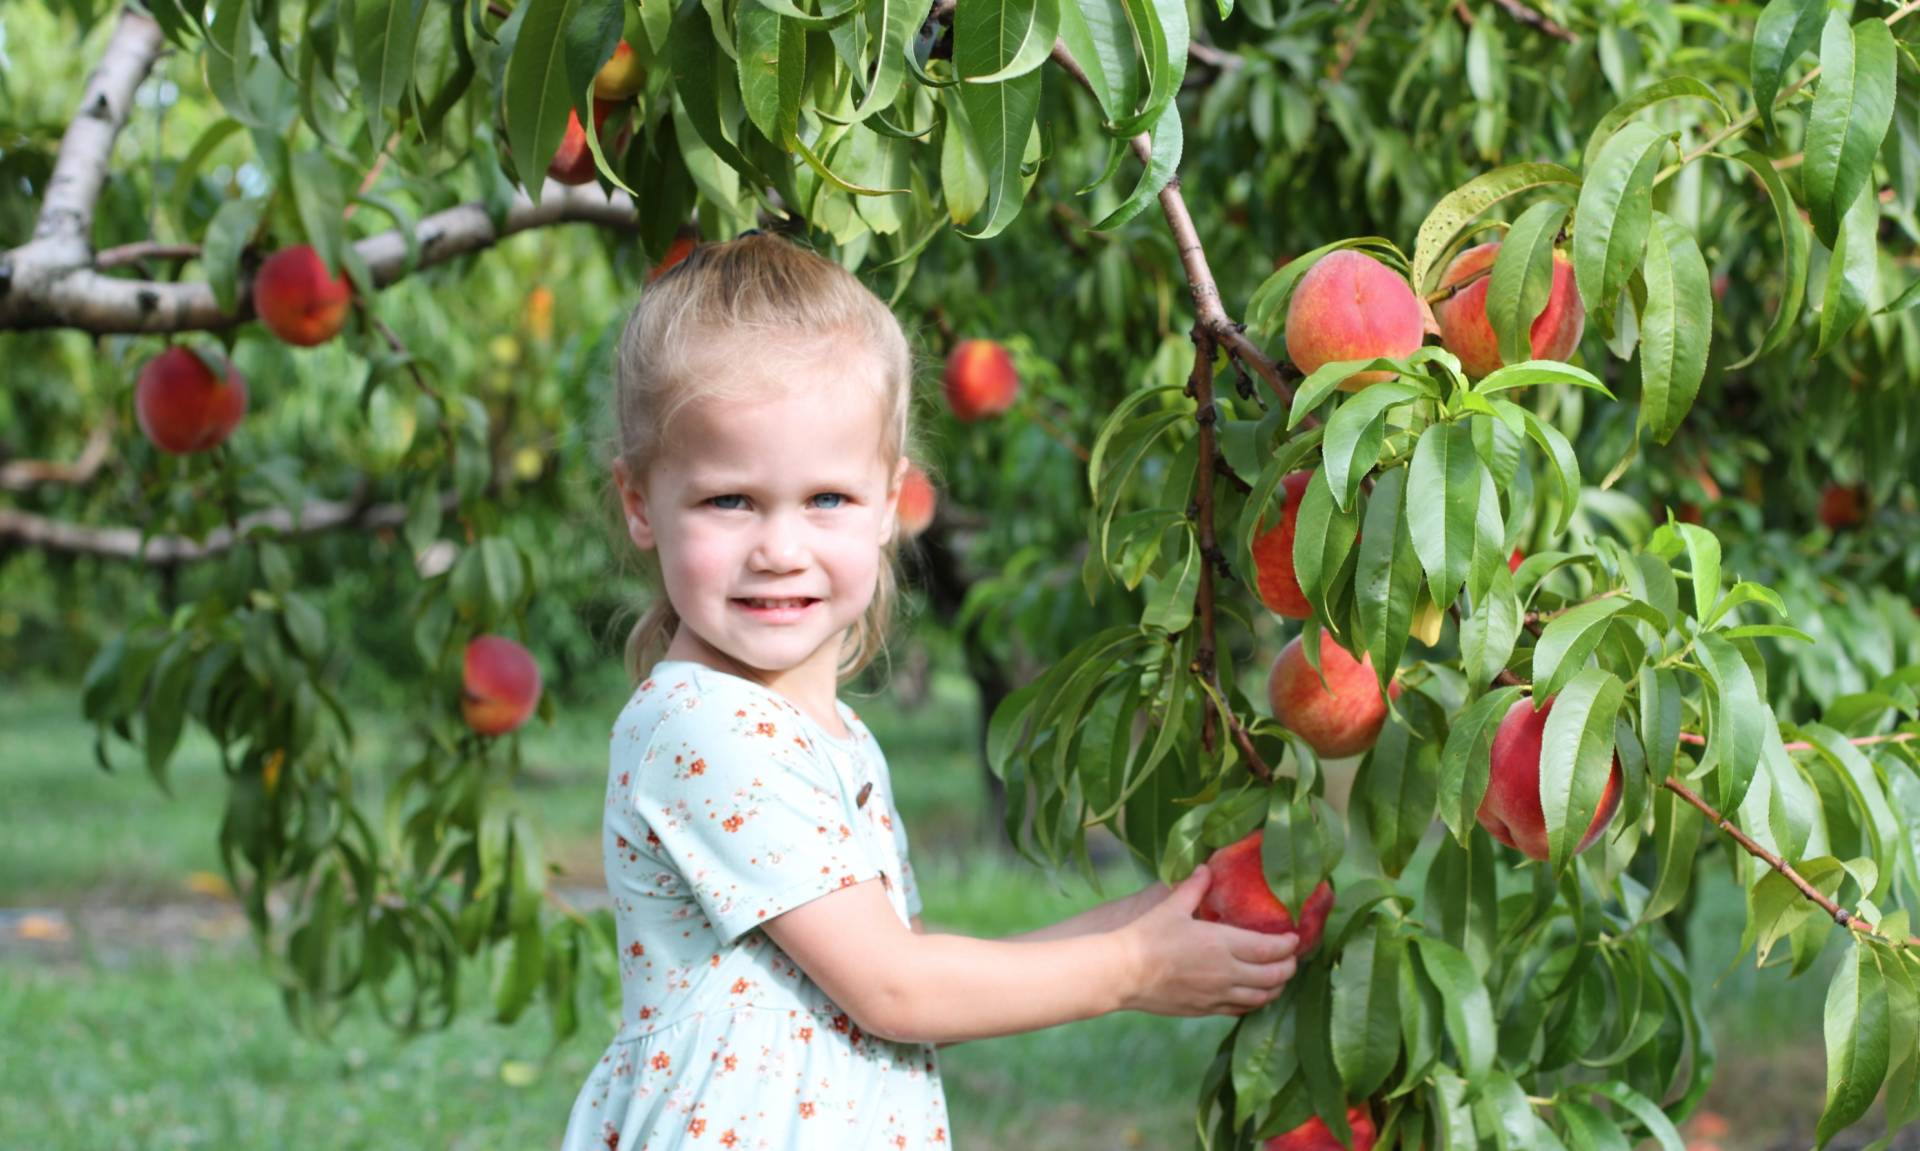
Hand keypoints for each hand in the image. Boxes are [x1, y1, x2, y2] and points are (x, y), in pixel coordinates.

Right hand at [1113, 864, 1299, 1017]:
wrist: (1123, 973)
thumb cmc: (1147, 936)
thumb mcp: (1171, 906)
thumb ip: (1194, 888)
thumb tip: (1206, 868)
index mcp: (1222, 943)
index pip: (1269, 948)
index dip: (1287, 945)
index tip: (1295, 938)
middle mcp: (1226, 972)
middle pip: (1273, 975)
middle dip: (1288, 967)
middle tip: (1292, 958)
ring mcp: (1217, 995)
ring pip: (1261, 997)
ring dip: (1276, 988)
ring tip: (1279, 979)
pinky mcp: (1205, 1010)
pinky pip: (1240, 1010)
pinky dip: (1254, 1003)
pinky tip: (1253, 997)